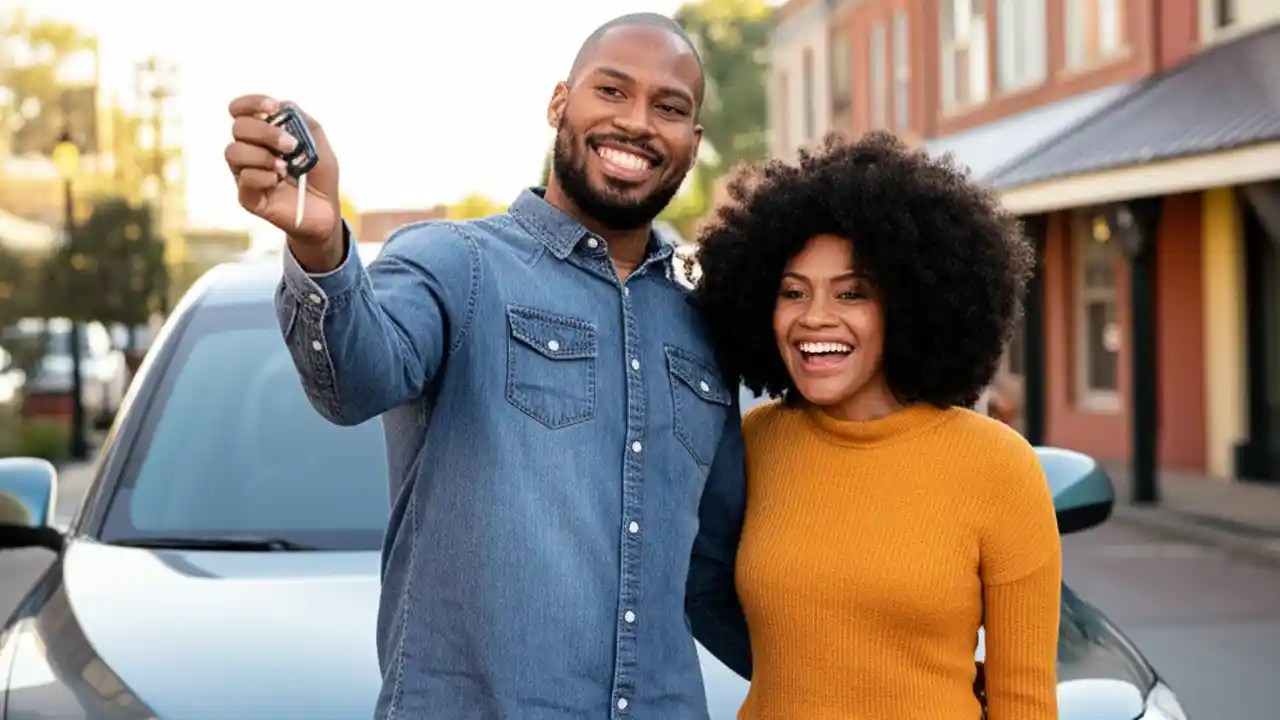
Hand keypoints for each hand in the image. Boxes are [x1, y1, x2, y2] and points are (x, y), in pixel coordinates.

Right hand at [224, 95, 340, 248]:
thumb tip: (283, 104)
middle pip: (238, 128)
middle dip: (265, 132)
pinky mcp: (247, 196)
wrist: (326, 211)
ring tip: (285, 167)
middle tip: (290, 145)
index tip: (273, 107)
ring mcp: (244, 173)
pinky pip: (244, 179)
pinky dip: (263, 176)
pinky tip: (278, 181)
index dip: (251, 103)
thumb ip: (304, 122)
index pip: (240, 110)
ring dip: (262, 155)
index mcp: (261, 133)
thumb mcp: (318, 144)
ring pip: (233, 152)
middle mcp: (248, 150)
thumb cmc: (319, 176)